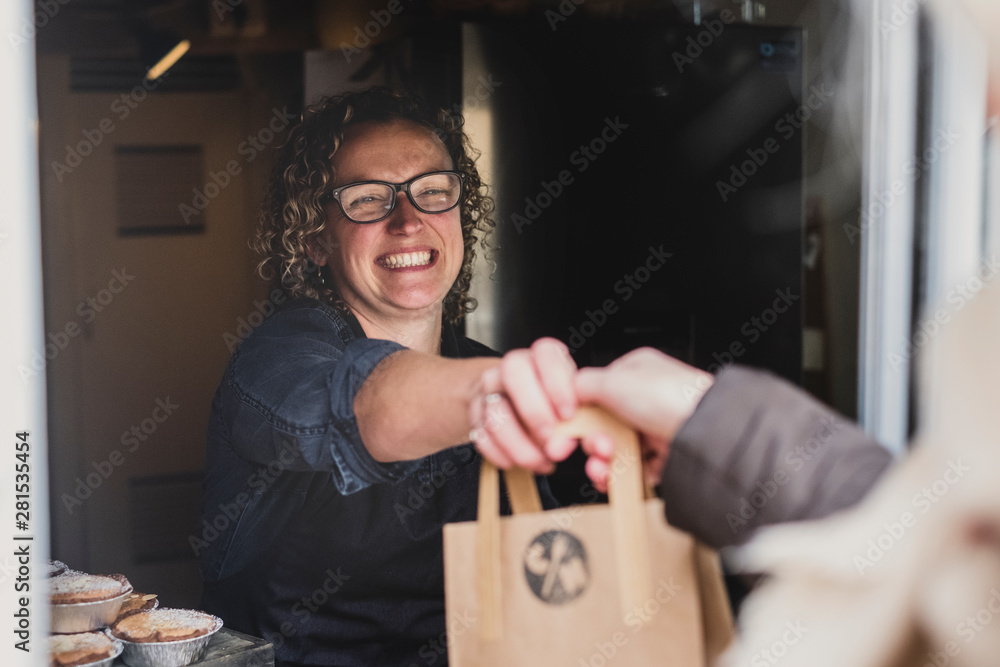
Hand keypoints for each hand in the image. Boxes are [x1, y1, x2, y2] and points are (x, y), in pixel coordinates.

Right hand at [469, 338, 577, 473]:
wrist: (515, 406)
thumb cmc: (554, 406)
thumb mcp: (571, 404)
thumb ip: (574, 420)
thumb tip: (561, 444)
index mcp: (541, 357)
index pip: (545, 353)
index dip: (558, 385)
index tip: (569, 414)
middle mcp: (511, 368)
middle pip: (513, 373)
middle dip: (533, 410)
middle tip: (550, 438)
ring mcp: (488, 391)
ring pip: (495, 413)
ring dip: (520, 445)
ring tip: (541, 461)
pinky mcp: (475, 417)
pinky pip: (481, 437)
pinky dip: (501, 455)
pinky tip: (518, 463)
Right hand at [574, 348, 713, 491]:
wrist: (707, 433)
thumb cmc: (670, 396)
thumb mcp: (613, 381)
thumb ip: (582, 384)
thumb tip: (566, 389)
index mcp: (635, 372)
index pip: (596, 393)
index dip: (580, 415)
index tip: (569, 431)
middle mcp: (646, 398)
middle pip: (604, 425)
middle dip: (594, 443)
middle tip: (598, 449)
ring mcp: (656, 426)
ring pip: (617, 448)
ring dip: (603, 462)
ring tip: (604, 469)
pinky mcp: (666, 454)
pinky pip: (635, 468)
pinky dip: (623, 476)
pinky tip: (617, 478)